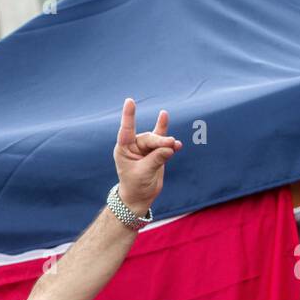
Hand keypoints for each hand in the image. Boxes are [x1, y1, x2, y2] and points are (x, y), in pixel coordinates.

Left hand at [113, 97, 180, 216]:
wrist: (139, 197)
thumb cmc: (135, 186)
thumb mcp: (144, 173)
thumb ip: (156, 159)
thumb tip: (171, 147)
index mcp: (124, 149)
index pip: (126, 130)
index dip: (129, 116)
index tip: (130, 101)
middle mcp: (134, 146)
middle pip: (149, 138)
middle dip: (161, 142)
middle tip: (172, 145)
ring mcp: (145, 148)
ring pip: (158, 140)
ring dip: (167, 143)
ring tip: (176, 145)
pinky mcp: (156, 152)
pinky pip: (163, 142)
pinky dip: (169, 141)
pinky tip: (172, 133)